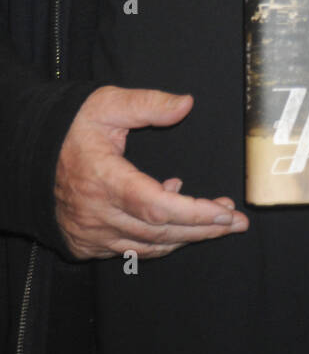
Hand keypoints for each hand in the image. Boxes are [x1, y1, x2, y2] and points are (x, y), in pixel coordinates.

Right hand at [54, 86, 248, 259]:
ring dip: (186, 236)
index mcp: (103, 179)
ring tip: (217, 221)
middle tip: (236, 222)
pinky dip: (159, 240)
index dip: (194, 213)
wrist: (26, 153)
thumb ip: (149, 104)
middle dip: (204, 228)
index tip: (225, 211)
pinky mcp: (86, 244)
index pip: (157, 206)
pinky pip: (131, 249)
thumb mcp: (107, 104)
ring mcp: (90, 234)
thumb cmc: (69, 127)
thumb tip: (186, 103)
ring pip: (148, 246)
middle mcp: (96, 214)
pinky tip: (175, 219)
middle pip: (160, 232)